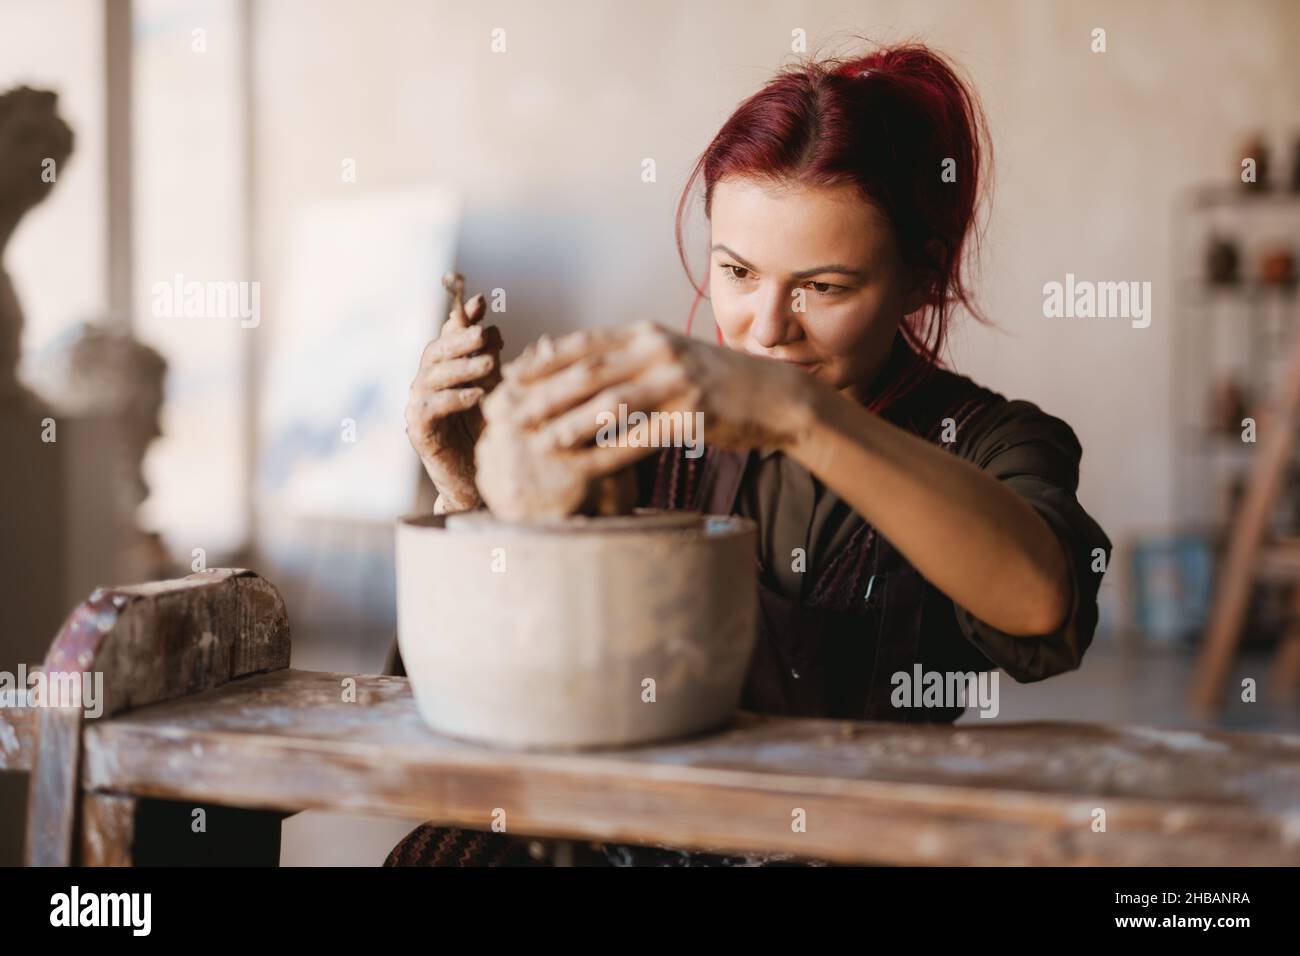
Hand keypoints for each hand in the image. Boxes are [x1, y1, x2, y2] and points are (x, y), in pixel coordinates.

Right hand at [404, 274, 502, 512]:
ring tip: (488, 364)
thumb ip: (519, 370)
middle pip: (436, 349)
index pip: (450, 335)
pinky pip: (429, 407)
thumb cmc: (494, 435)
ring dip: (460, 366)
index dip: (463, 317)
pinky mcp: (418, 430)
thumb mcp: (509, 396)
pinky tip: (478, 395)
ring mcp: (419, 405)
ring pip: (432, 375)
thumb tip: (545, 341)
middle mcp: (429, 382)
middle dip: (460, 339)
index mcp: (448, 369)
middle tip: (484, 333)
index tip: (482, 302)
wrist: (479, 481)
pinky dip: (453, 398)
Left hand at [474, 321, 819, 519]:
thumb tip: (577, 368)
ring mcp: (677, 379)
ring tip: (537, 440)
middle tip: (509, 412)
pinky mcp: (693, 412)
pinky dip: (610, 449)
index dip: (541, 361)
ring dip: (569, 423)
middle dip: (542, 393)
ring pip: (610, 402)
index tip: (508, 378)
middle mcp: (658, 350)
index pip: (582, 344)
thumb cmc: (715, 381)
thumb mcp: (669, 356)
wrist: (774, 396)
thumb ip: (627, 359)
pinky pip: (642, 435)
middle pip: (588, 372)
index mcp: (646, 333)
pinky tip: (586, 463)